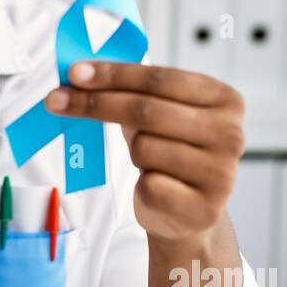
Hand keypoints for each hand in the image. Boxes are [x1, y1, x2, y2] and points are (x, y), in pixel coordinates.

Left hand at [45, 60, 244, 243]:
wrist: (188, 213)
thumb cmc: (169, 153)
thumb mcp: (158, 115)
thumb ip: (130, 91)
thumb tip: (79, 75)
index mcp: (225, 100)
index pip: (159, 78)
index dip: (113, 74)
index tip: (74, 73)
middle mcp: (230, 133)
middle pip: (146, 109)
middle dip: (95, 103)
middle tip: (56, 100)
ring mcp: (221, 172)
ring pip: (144, 147)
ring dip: (134, 153)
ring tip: (149, 162)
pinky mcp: (203, 207)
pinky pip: (149, 184)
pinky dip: (142, 184)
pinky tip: (158, 187)